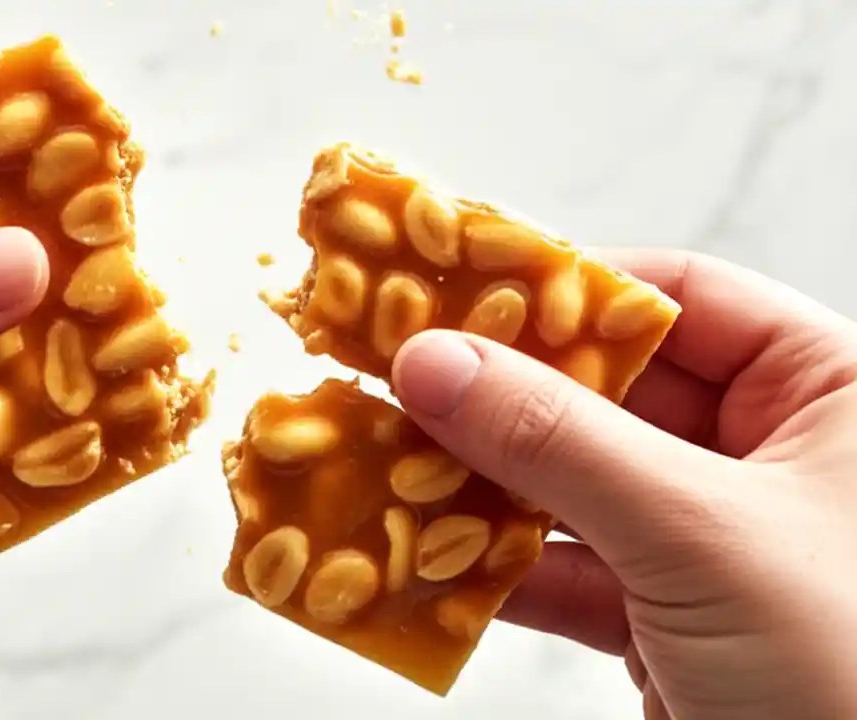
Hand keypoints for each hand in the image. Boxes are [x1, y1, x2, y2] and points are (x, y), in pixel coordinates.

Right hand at [392, 250, 856, 719]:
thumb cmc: (853, 678)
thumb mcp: (702, 535)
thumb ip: (560, 441)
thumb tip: (438, 363)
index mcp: (828, 394)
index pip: (680, 298)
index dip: (566, 292)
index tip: (458, 294)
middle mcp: (771, 455)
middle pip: (610, 390)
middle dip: (505, 398)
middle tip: (406, 383)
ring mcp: (713, 539)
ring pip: (577, 482)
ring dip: (487, 487)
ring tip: (396, 467)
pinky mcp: (670, 617)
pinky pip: (570, 568)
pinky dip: (503, 569)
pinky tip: (437, 562)